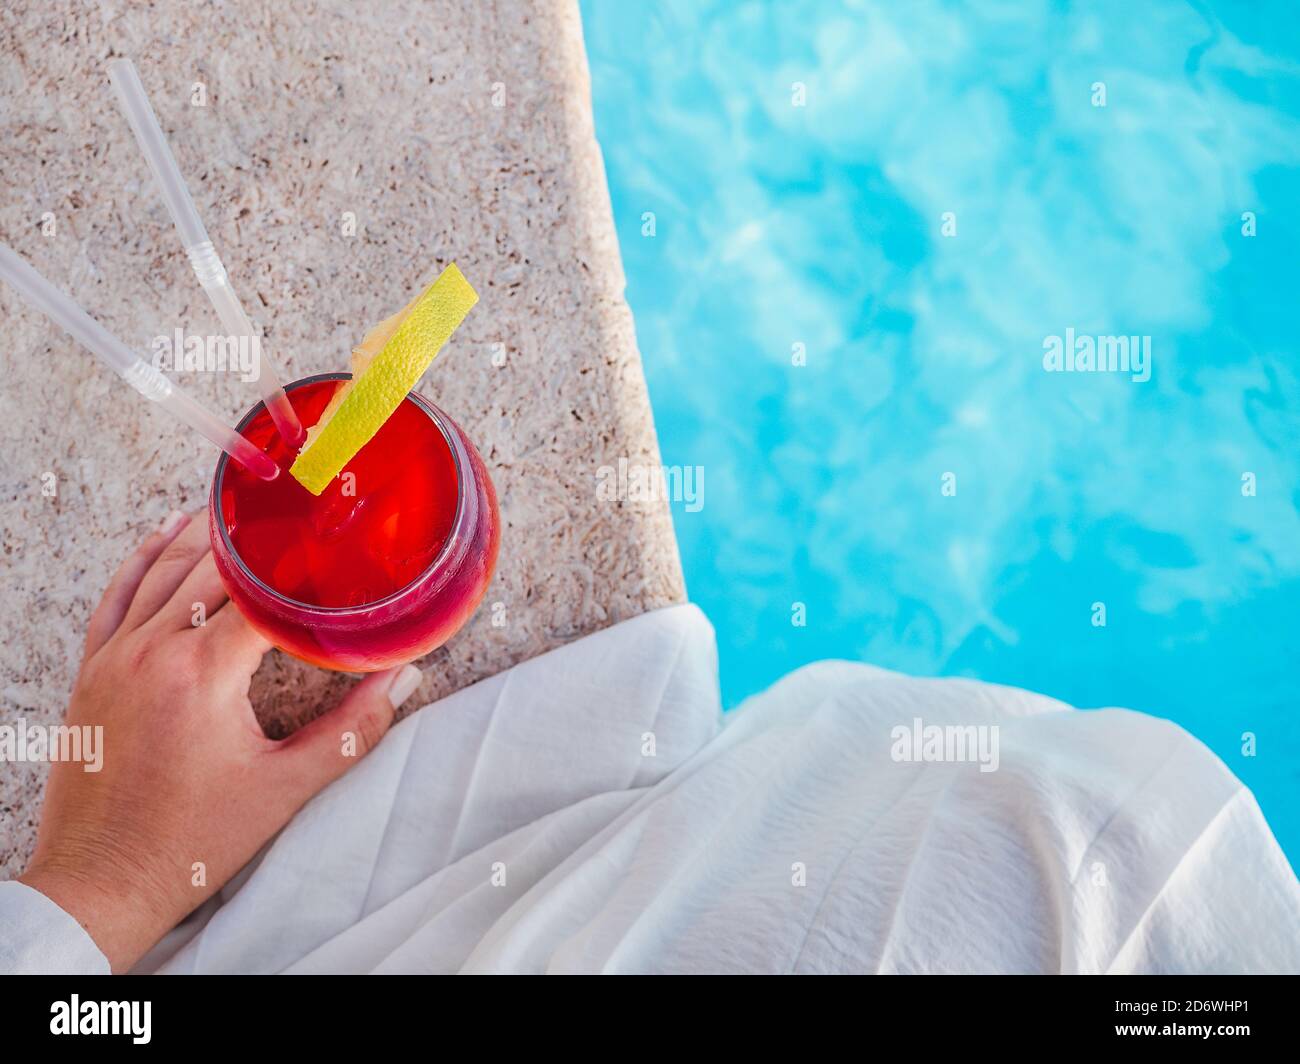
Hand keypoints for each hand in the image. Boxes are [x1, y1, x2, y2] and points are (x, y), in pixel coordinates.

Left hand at [18, 509, 423, 971]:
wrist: (100, 882)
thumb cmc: (191, 841)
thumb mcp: (286, 787)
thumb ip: (353, 730)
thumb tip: (402, 679)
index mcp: (203, 673)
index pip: (262, 593)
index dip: (302, 563)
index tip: (335, 542)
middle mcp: (153, 652)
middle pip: (212, 569)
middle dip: (259, 541)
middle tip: (300, 514)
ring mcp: (114, 658)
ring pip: (162, 571)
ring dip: (204, 537)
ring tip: (244, 509)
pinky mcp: (92, 672)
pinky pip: (115, 595)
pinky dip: (141, 559)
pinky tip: (165, 534)